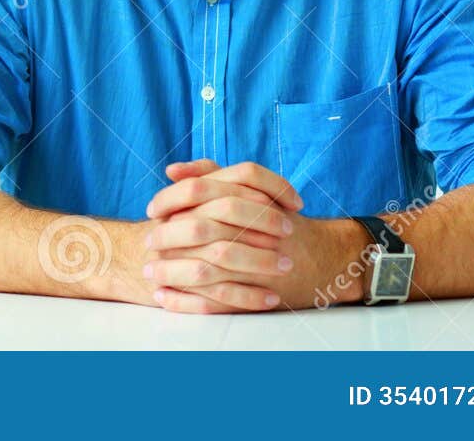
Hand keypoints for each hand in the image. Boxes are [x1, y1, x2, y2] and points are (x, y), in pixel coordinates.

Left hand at [145, 160, 349, 313]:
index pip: (201, 190)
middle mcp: (256, 228)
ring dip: (172, 272)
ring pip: (206, 268)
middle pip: (200, 228)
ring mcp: (260, 263)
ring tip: (151, 275)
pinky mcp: (260, 294)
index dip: (170, 199)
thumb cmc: (279, 220)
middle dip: (167, 237)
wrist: (326, 258)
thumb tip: (172, 171)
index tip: (151, 210)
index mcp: (250, 197)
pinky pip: (216, 302)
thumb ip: (212, 174)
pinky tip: (166, 299)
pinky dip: (187, 302)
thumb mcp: (250, 189)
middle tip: (148, 242)